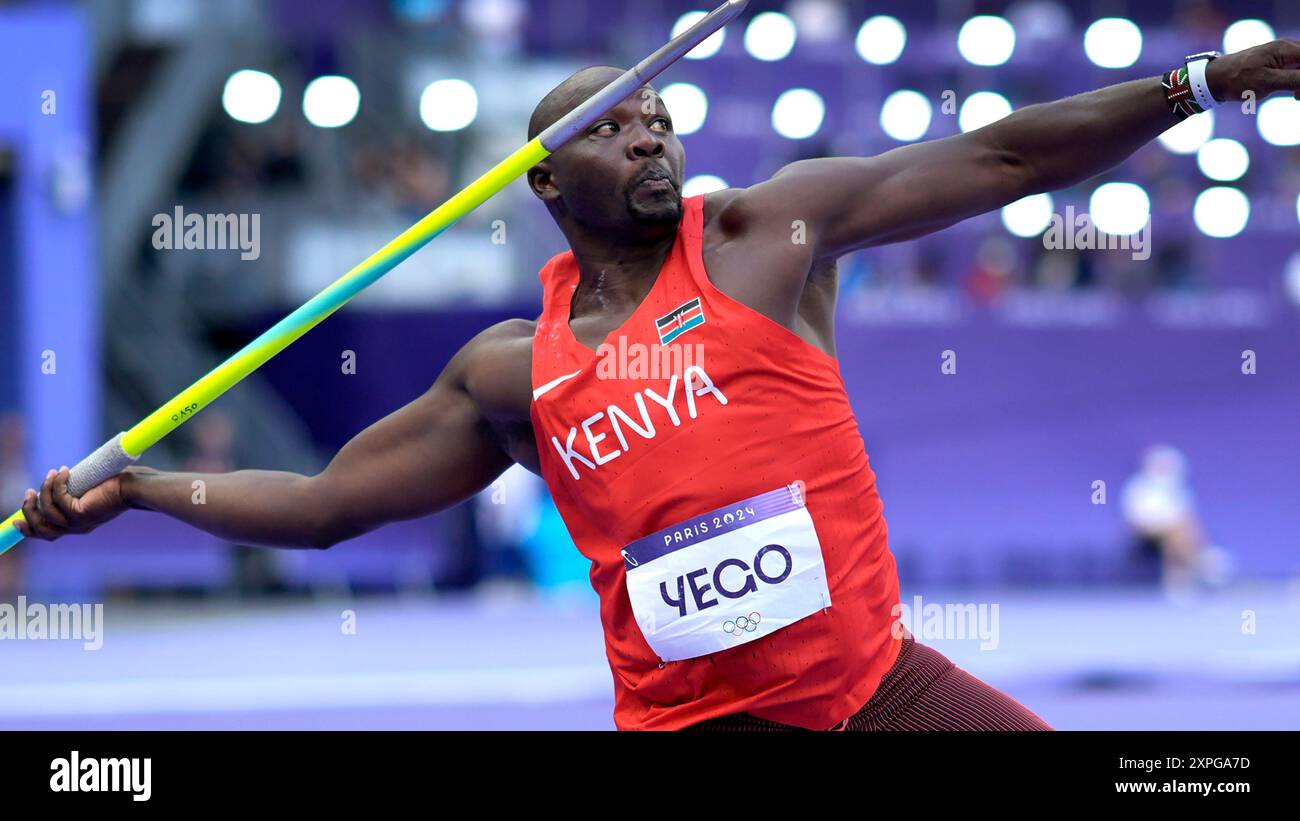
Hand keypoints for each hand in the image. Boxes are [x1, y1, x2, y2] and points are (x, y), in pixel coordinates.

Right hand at [14, 466, 129, 540]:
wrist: (136, 487)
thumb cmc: (117, 485)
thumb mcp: (90, 491)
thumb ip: (73, 492)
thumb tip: (55, 480)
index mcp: (78, 525)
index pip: (48, 534)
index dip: (29, 530)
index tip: (15, 521)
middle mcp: (77, 528)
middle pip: (40, 528)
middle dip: (29, 510)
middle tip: (29, 492)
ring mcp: (79, 523)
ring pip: (47, 512)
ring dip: (44, 491)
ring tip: (51, 473)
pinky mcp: (81, 513)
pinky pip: (59, 499)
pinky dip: (56, 484)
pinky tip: (62, 471)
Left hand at [1206, 39, 1299, 102]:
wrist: (1214, 79)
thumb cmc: (1237, 80)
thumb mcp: (1267, 82)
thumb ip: (1295, 80)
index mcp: (1285, 49)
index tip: (1298, 91)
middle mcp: (1286, 48)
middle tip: (1296, 96)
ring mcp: (1281, 55)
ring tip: (1295, 96)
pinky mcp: (1276, 63)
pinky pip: (1295, 70)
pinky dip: (1297, 81)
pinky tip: (1294, 93)